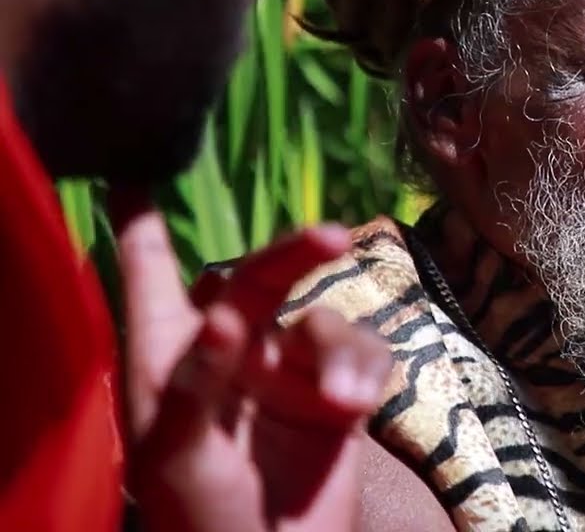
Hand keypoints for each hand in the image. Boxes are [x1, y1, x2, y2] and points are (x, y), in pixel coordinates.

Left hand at [109, 190, 391, 531]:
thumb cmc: (199, 521)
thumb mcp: (179, 455)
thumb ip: (198, 382)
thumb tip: (226, 317)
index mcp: (173, 360)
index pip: (152, 278)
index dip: (142, 226)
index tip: (132, 173)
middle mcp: (234, 356)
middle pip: (261, 278)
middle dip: (294, 253)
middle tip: (331, 237)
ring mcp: (290, 376)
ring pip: (325, 320)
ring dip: (339, 352)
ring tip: (343, 400)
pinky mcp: (340, 398)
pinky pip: (366, 356)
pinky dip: (365, 373)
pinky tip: (356, 406)